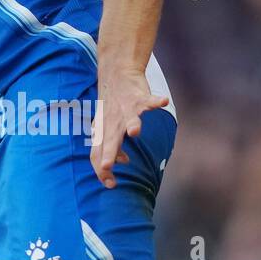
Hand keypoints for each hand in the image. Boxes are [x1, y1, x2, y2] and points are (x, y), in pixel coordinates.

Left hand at [90, 68, 168, 188]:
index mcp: (103, 131)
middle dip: (108, 153)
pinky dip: (156, 101)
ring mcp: (124, 109)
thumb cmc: (112, 106)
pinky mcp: (137, 96)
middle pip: (109, 140)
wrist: (116, 74)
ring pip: (128, 118)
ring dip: (132, 124)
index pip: (97, 154)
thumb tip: (123, 161)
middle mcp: (112, 122)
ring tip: (135, 132)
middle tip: (107, 167)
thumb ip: (114, 146)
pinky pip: (148, 100)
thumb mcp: (109, 127)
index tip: (111, 185)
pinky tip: (164, 101)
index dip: (101, 170)